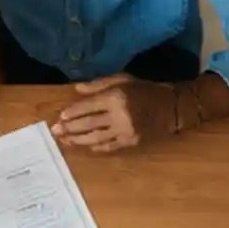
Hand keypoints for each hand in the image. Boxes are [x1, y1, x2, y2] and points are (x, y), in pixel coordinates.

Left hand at [51, 74, 177, 152]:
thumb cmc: (145, 90)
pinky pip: (109, 147)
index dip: (72, 112)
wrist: (173, 107)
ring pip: (96, 138)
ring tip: (65, 141)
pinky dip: (96, 147)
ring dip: (78, 140)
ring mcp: (125, 131)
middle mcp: (119, 115)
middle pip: (88, 123)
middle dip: (69, 128)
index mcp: (116, 97)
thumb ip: (99, 84)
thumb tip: (76, 89)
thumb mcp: (123, 80)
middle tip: (55, 132)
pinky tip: (86, 146)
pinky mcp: (131, 142)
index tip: (60, 117)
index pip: (88, 106)